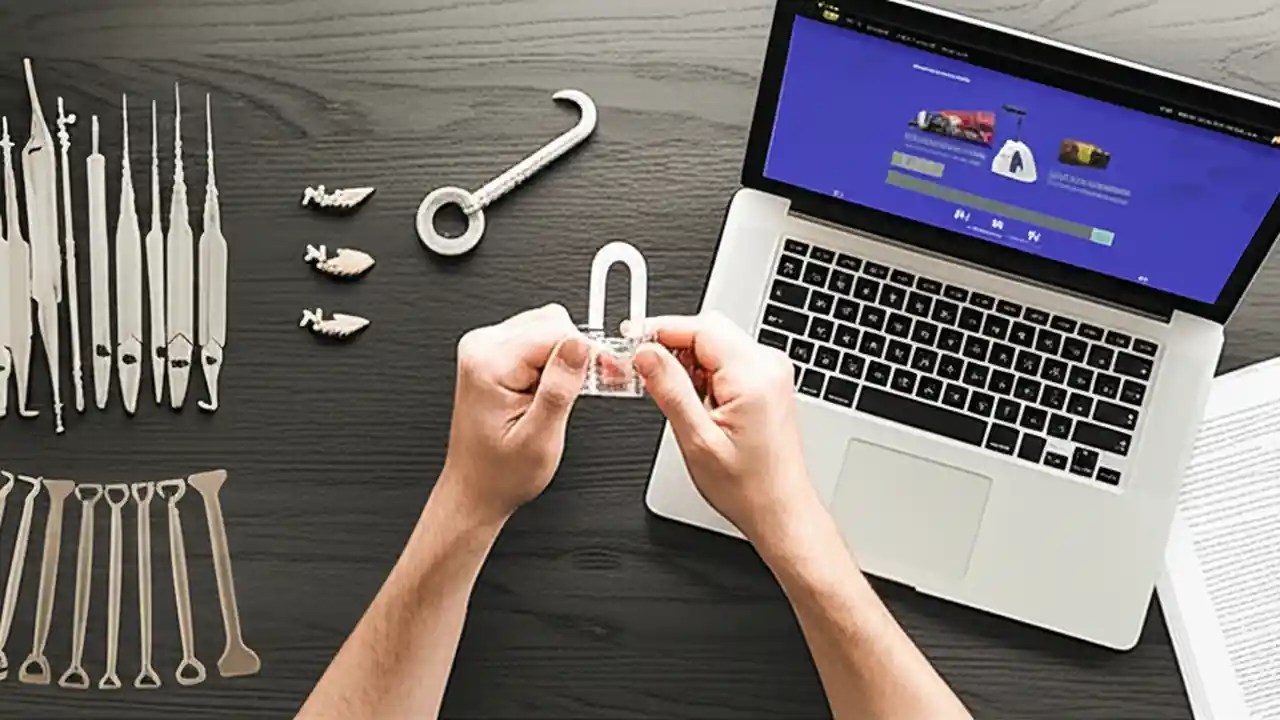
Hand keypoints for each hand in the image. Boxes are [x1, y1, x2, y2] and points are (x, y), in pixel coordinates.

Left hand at [439, 304, 589, 526]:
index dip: (587, 353)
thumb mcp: (539, 438)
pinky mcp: (495, 353)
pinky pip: (538, 339)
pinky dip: (555, 360)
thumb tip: (580, 346)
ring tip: (561, 396)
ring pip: (549, 326)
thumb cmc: (500, 472)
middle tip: (583, 391)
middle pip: (552, 322)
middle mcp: (482, 348)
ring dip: (566, 358)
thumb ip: (560, 388)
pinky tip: (551, 388)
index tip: (605, 375)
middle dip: (576, 355)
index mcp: (488, 364)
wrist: (476, 488)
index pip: (554, 332)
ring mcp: (486, 348)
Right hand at [634, 313, 822, 549]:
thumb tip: (646, 353)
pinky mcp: (767, 382)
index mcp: (753, 376)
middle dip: (672, 345)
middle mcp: (767, 366)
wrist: (780, 510)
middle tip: (643, 371)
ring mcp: (770, 372)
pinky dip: (704, 373)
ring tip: (679, 401)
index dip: (660, 330)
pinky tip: (697, 403)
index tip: (631, 340)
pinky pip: (727, 360)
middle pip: (708, 329)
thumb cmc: (748, 487)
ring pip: (716, 343)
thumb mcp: (697, 440)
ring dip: (688, 362)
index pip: (700, 327)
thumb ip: (670, 389)